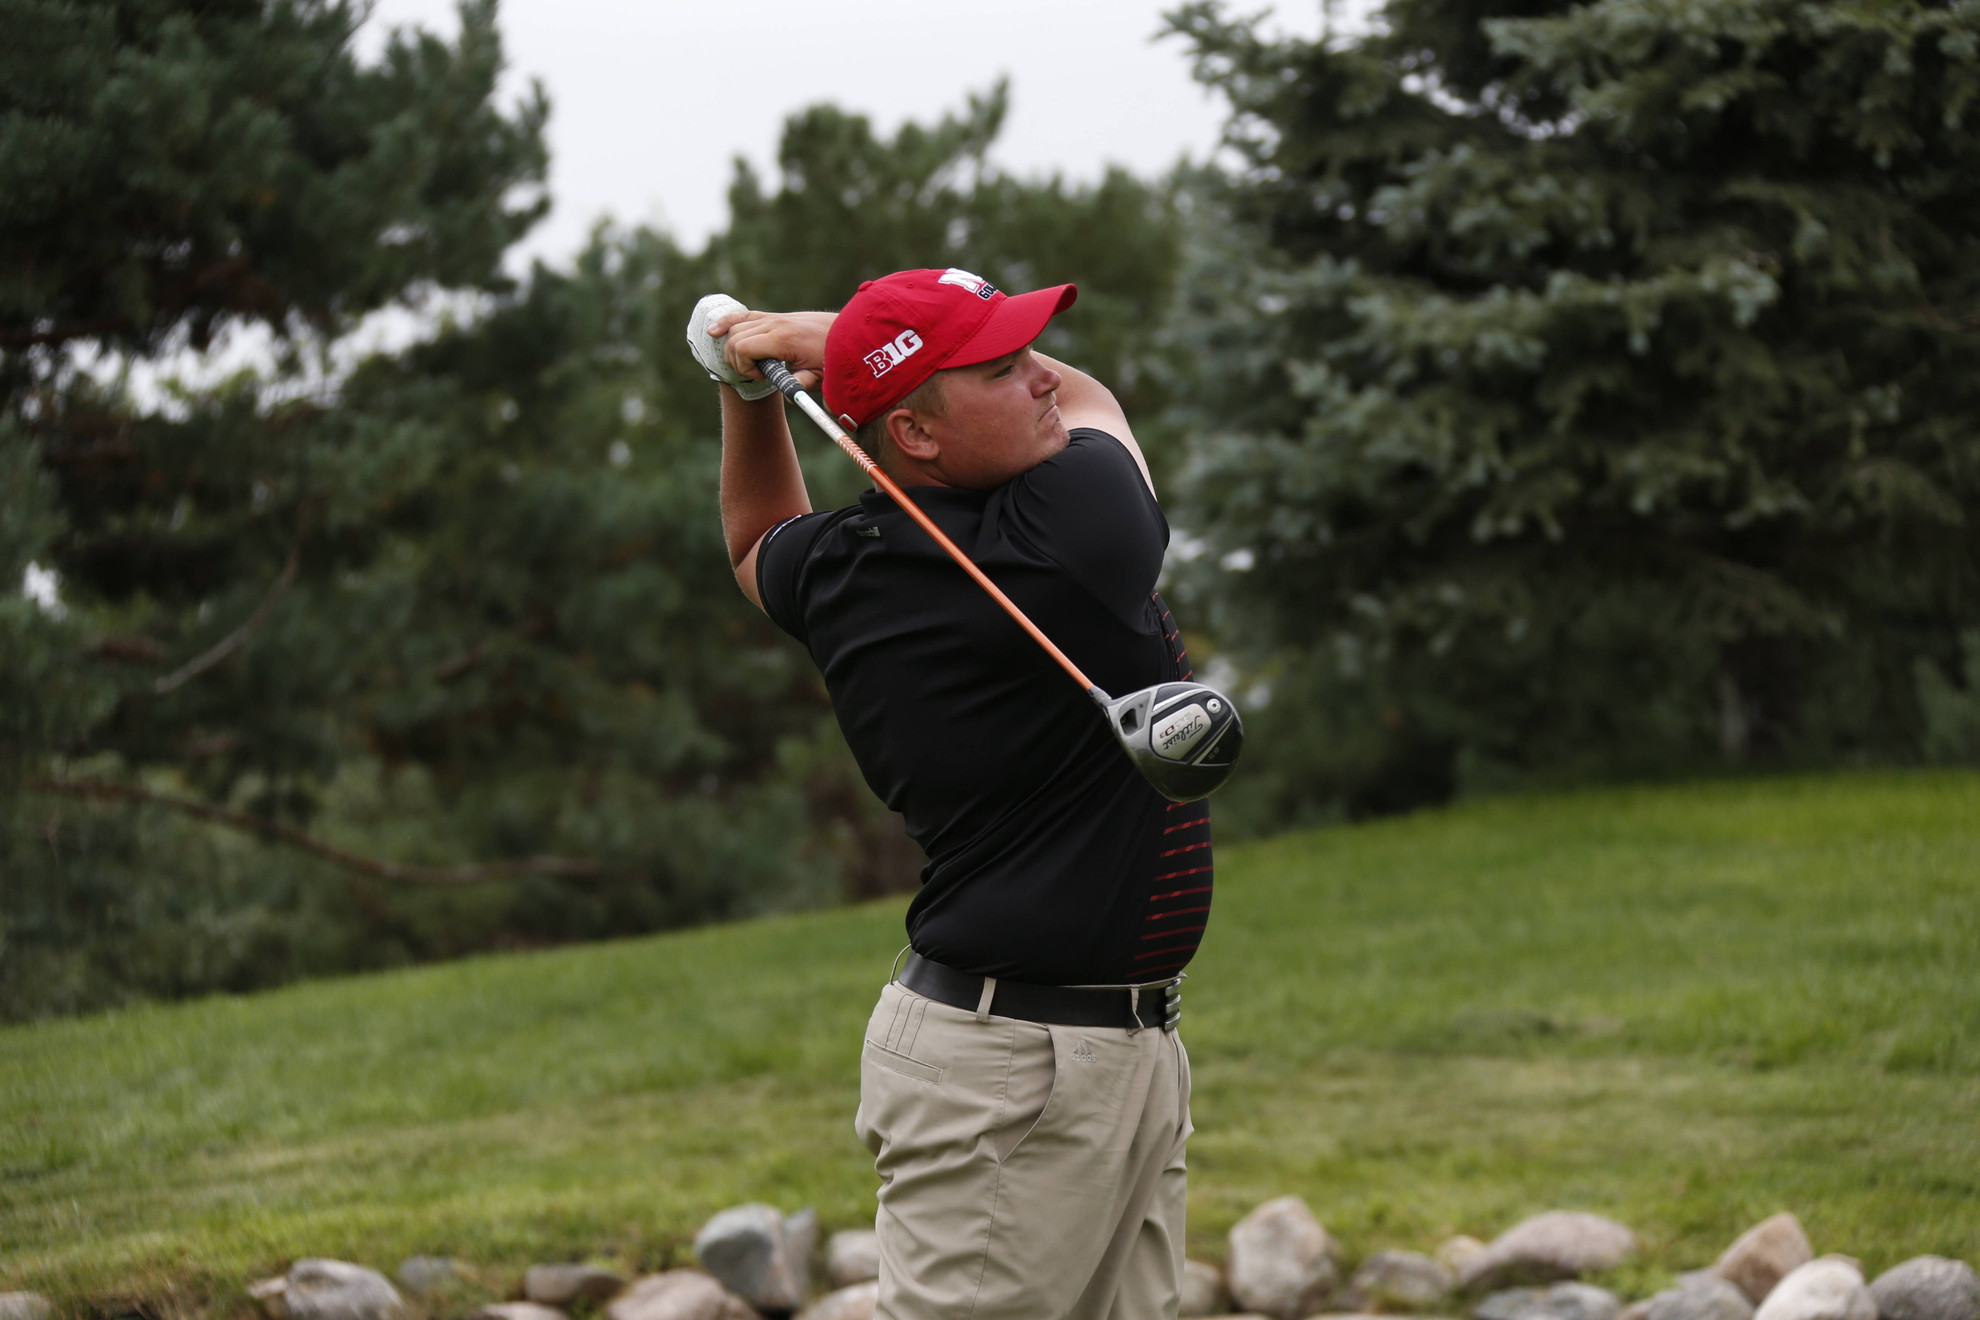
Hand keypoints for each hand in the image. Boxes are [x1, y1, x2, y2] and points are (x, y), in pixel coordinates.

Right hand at [709, 309, 833, 391]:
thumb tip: (790, 396)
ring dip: (732, 345)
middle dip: (737, 360)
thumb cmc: (836, 357)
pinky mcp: (777, 317)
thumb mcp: (822, 376)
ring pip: (737, 326)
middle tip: (758, 373)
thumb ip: (801, 384)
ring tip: (743, 362)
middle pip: (735, 338)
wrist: (851, 333)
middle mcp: (776, 324)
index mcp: (784, 338)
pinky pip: (746, 316)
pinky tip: (713, 330)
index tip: (764, 377)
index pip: (743, 347)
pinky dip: (729, 322)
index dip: (745, 367)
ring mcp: (776, 318)